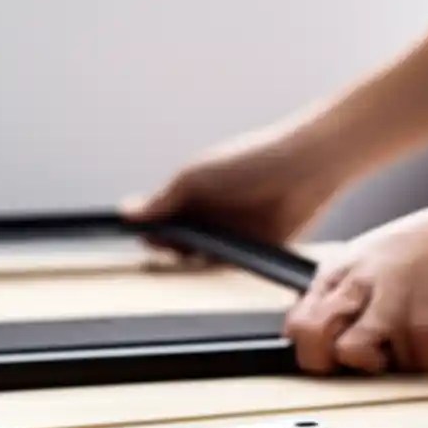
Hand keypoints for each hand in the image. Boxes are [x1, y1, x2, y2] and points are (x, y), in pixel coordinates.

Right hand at [121, 124, 355, 244]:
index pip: (159, 219)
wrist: (302, 169)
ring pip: (198, 257)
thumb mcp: (194, 177)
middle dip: (166, 246)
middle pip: (175, 242)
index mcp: (191, 194)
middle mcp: (208, 216)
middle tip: (162, 246)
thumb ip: (162, 199)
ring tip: (188, 252)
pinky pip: (228, 266)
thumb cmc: (248, 161)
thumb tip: (125, 212)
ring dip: (191, 258)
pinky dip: (218, 267)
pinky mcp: (251, 251)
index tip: (136, 236)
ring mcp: (229, 235)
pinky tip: (213, 263)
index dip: (147, 229)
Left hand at [283, 196, 427, 373]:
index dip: (310, 345)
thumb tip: (332, 329)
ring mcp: (391, 302)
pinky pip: (415, 364)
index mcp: (344, 265)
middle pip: (311, 338)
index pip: (298, 319)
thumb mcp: (380, 254)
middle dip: (326, 362)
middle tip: (358, 360)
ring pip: (352, 355)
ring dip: (378, 363)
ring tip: (404, 345)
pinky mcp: (426, 323)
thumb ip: (351, 287)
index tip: (329, 354)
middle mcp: (360, 281)